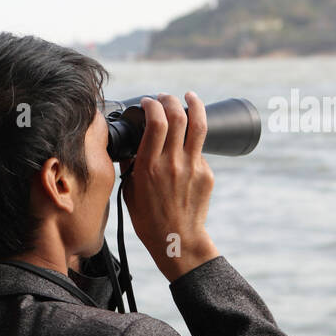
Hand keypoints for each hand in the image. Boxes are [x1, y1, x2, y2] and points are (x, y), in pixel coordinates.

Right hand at [121, 92, 219, 282]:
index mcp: (149, 166)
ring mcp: (192, 167)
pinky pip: (199, 151)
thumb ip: (130, 167)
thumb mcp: (130, 192)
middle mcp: (172, 163)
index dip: (152, 105)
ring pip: (198, 125)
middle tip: (165, 97)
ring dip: (194, 105)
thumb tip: (130, 148)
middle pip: (178, 116)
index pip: (156, 122)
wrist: (176, 239)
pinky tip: (186, 144)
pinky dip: (192, 142)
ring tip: (189, 96)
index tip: (147, 102)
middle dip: (170, 100)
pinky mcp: (206, 174)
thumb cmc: (148, 219)